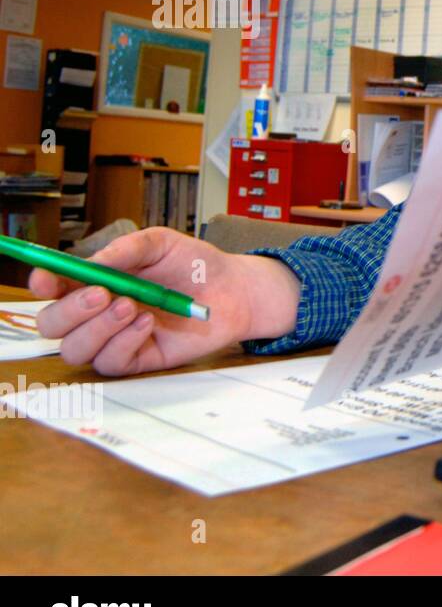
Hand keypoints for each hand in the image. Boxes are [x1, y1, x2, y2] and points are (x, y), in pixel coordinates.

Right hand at [31, 227, 301, 375]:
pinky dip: (123, 342)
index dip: (43, 284)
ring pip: (75, 350)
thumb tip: (91, 265)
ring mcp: (114, 338)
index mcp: (95, 281)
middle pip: (52, 325)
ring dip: (97, 329)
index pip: (52, 288)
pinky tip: (147, 323)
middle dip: (69, 311)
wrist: (234, 289)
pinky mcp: (138, 359)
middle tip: (102, 293)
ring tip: (131, 306)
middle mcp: (97, 313)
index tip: (47, 279)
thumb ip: (126, 250)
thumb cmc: (194, 265)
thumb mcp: (160, 244)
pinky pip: (111, 362)